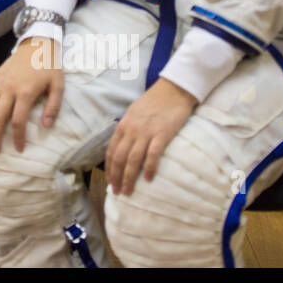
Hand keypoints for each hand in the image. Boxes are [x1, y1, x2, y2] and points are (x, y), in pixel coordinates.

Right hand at [0, 37, 64, 153]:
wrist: (37, 44)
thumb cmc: (49, 66)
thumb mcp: (58, 85)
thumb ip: (53, 106)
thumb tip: (46, 126)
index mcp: (25, 93)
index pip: (18, 121)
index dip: (17, 137)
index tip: (18, 149)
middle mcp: (9, 89)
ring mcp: (0, 82)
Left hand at [104, 77, 196, 195]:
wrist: (173, 90)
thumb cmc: (154, 101)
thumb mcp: (134, 112)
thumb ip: (128, 128)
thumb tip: (123, 144)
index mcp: (123, 125)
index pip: (111, 150)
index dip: (109, 168)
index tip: (109, 181)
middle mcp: (131, 130)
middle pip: (119, 158)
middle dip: (116, 177)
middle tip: (117, 192)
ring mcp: (146, 132)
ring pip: (132, 160)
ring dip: (129, 177)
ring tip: (128, 191)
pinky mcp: (161, 134)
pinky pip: (152, 155)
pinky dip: (148, 168)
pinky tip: (147, 180)